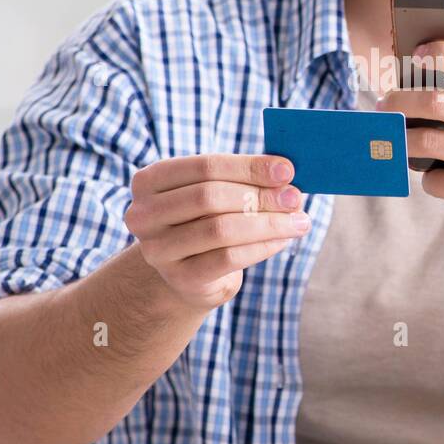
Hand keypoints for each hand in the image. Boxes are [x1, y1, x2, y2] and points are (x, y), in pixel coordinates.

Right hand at [123, 154, 309, 310]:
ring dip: (267, 223)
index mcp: (150, 181)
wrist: (189, 273)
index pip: (205, 166)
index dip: (249, 167)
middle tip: (295, 198)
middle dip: (259, 195)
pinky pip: (229, 258)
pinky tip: (283, 240)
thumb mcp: (216, 192)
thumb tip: (285, 174)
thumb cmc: (206, 219)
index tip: (287, 170)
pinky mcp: (180, 278)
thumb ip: (243, 178)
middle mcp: (144, 214)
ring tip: (298, 221)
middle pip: (209, 196)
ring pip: (220, 229)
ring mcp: (158, 249)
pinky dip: (262, 247)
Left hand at [377, 39, 443, 248]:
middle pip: (438, 100)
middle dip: (400, 100)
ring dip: (405, 141)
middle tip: (386, 105)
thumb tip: (429, 89)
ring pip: (429, 141)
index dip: (441, 51)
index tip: (415, 55)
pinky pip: (437, 180)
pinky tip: (438, 177)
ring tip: (399, 141)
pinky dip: (430, 178)